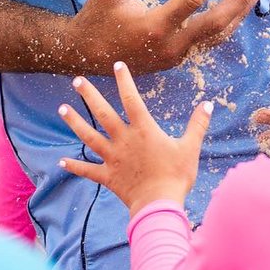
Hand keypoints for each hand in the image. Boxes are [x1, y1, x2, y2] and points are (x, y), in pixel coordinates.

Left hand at [59, 61, 211, 212]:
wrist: (159, 205)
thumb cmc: (176, 175)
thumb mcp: (190, 148)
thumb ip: (197, 124)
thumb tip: (208, 104)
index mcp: (144, 130)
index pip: (132, 99)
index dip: (124, 81)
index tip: (117, 65)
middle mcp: (124, 140)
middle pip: (103, 113)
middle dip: (89, 95)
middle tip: (77, 80)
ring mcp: (113, 158)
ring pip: (89, 136)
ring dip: (75, 122)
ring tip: (62, 109)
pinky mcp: (108, 176)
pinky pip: (88, 170)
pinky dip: (75, 166)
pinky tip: (62, 161)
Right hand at [68, 0, 257, 75]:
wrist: (86, 55)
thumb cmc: (98, 18)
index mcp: (154, 26)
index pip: (191, 1)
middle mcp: (170, 45)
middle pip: (214, 24)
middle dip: (237, 1)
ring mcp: (175, 56)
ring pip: (215, 37)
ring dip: (237, 15)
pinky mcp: (177, 60)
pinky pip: (207, 44)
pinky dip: (225, 28)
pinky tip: (235, 14)